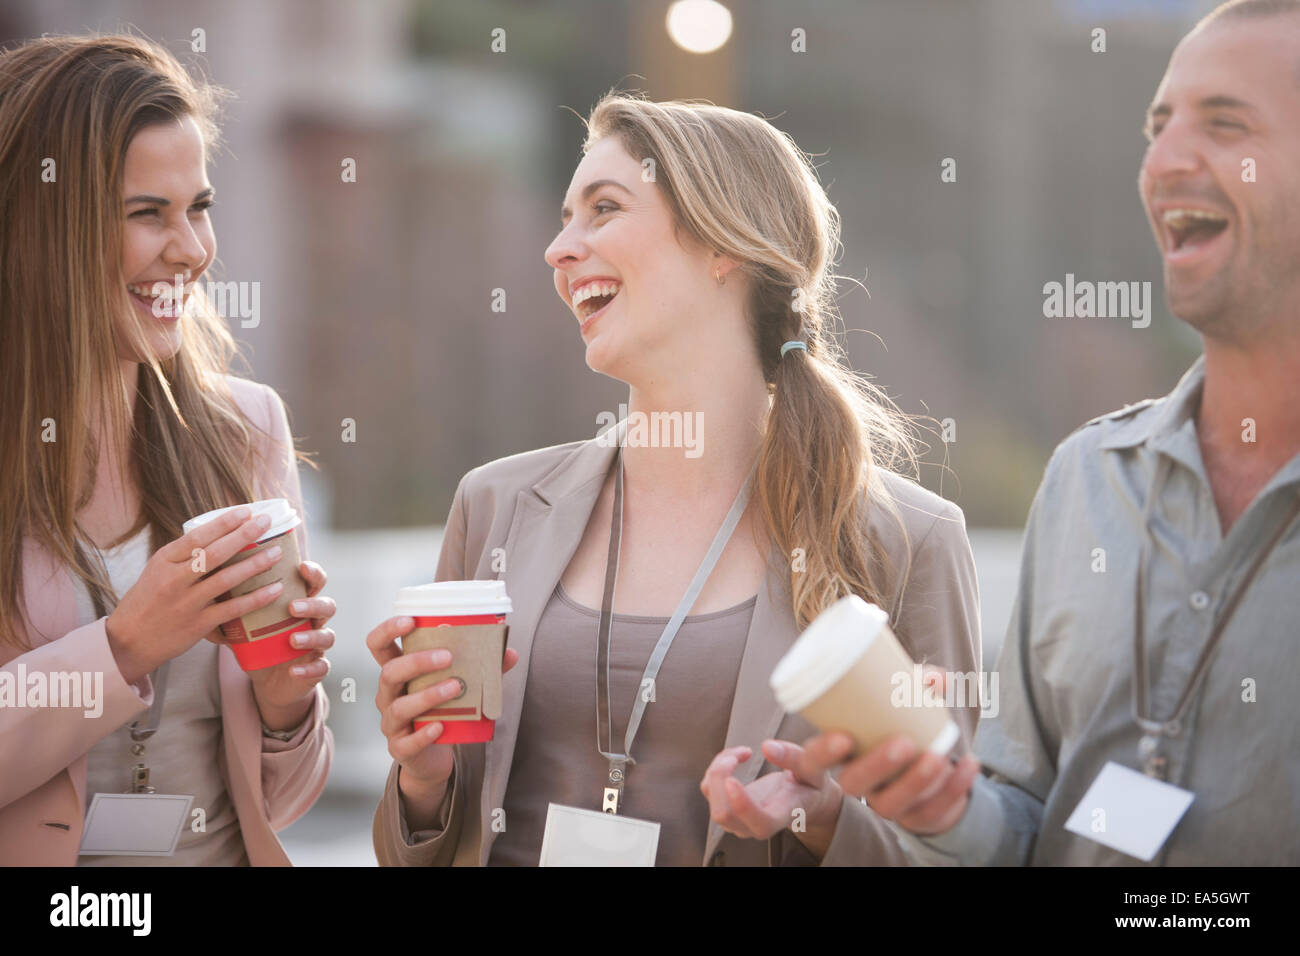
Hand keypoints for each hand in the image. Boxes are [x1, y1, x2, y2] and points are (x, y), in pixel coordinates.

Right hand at [105, 507, 287, 684]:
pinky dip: (256, 598)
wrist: (127, 642)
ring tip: (276, 552)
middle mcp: (175, 579)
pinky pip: (233, 608)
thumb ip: (184, 556)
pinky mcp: (198, 624)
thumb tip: (219, 534)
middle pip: (215, 553)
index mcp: (164, 561)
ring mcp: (187, 603)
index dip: (224, 523)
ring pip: (227, 579)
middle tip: (266, 522)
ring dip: (255, 564)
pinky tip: (274, 589)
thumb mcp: (157, 571)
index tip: (246, 511)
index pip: (197, 536)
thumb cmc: (147, 602)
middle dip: (244, 535)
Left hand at [236, 560, 335, 727]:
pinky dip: (310, 669)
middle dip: (313, 604)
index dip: (313, 573)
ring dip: (312, 636)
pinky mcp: (315, 668)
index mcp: (300, 602)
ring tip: (292, 640)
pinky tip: (294, 671)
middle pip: (327, 605)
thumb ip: (234, 603)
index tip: (301, 566)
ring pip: (327, 636)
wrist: (268, 678)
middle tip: (292, 606)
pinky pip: (321, 668)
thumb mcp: (247, 620)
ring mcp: (317, 645)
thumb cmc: (259, 641)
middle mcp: (313, 621)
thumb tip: (206, 580)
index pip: (314, 582)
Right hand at [367, 615, 518, 815]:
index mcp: (399, 673)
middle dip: (417, 662)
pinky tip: (441, 726)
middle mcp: (389, 695)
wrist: (432, 755)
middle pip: (389, 673)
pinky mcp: (400, 747)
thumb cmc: (440, 711)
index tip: (409, 621)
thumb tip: (509, 652)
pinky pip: (407, 742)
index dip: (388, 630)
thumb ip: (480, 669)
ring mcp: (392, 722)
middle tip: (448, 656)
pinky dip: (424, 734)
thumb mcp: (455, 686)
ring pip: (399, 707)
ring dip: (428, 695)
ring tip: (455, 687)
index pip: (379, 646)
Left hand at [699, 740, 844, 853]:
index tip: (732, 780)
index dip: (743, 805)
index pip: (760, 823)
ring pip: (711, 798)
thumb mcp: (813, 769)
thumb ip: (794, 758)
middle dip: (720, 779)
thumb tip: (767, 747)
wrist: (803, 798)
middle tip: (738, 754)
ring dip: (719, 768)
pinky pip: (709, 787)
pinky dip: (717, 765)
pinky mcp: (727, 806)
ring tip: (742, 752)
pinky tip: (737, 756)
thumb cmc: (810, 785)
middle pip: (723, 814)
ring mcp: (738, 819)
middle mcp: (754, 825)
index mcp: (781, 817)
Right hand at [800, 670, 980, 836]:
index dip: (822, 752)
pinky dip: (955, 788)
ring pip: (892, 804)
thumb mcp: (902, 702)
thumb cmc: (902, 725)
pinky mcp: (917, 816)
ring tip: (939, 756)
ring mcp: (886, 802)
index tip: (842, 736)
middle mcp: (858, 781)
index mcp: (841, 752)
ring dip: (916, 781)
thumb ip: (915, 686)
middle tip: (904, 743)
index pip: (814, 760)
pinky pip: (933, 810)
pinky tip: (970, 763)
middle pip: (853, 784)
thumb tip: (934, 679)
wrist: (932, 770)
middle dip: (877, 765)